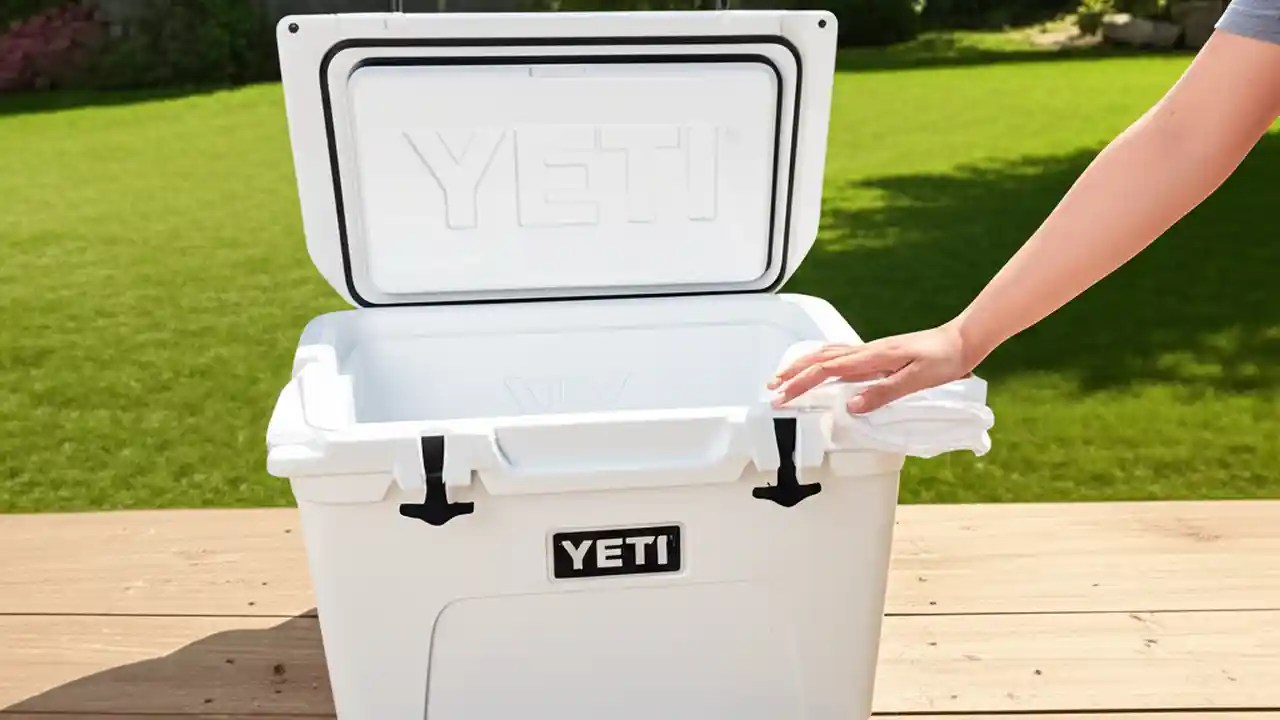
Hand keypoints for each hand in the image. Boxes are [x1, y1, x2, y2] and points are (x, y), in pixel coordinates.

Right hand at [767, 323, 980, 413]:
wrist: (961, 341)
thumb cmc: (944, 360)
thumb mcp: (918, 380)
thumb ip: (884, 393)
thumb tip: (852, 406)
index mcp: (873, 358)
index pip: (826, 370)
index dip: (801, 384)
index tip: (782, 397)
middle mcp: (866, 351)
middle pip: (819, 359)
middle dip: (792, 374)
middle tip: (771, 389)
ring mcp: (870, 351)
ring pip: (826, 354)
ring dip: (802, 366)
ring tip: (784, 378)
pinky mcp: (876, 354)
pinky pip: (839, 355)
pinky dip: (819, 361)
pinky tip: (817, 367)